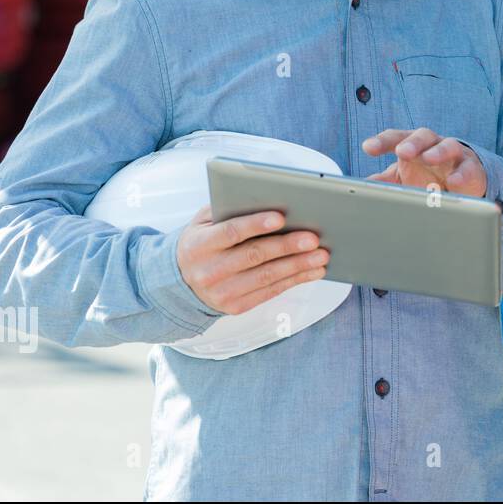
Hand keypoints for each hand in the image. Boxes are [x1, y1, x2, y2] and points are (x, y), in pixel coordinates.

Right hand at [175, 205, 328, 314]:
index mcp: (199, 245)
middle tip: (313, 238)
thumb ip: (228, 208)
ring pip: (267, 277)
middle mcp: (209, 270)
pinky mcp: (235, 306)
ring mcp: (222, 292)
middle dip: (286, 246)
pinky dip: (295, 280)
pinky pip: (271, 292)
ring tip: (322, 256)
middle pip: (254, 256)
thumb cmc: (202, 242)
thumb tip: (266, 197)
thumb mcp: (204, 222)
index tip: (281, 217)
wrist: (180, 281)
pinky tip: (313, 271)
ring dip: (298, 266)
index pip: (230, 232)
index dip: (255, 225)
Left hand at [362, 127, 488, 197]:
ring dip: (438, 151)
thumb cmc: (428, 176)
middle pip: (423, 135)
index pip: (396, 137)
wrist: (462, 183)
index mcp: (413, 145)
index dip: (382, 141)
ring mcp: (454, 155)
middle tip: (402, 151)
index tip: (368, 148)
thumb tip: (362, 185)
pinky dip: (461, 175)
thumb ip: (385, 180)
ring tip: (429, 159)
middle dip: (412, 142)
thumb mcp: (404, 177)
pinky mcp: (472, 168)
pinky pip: (468, 168)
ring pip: (447, 146)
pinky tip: (453, 182)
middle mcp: (432, 145)